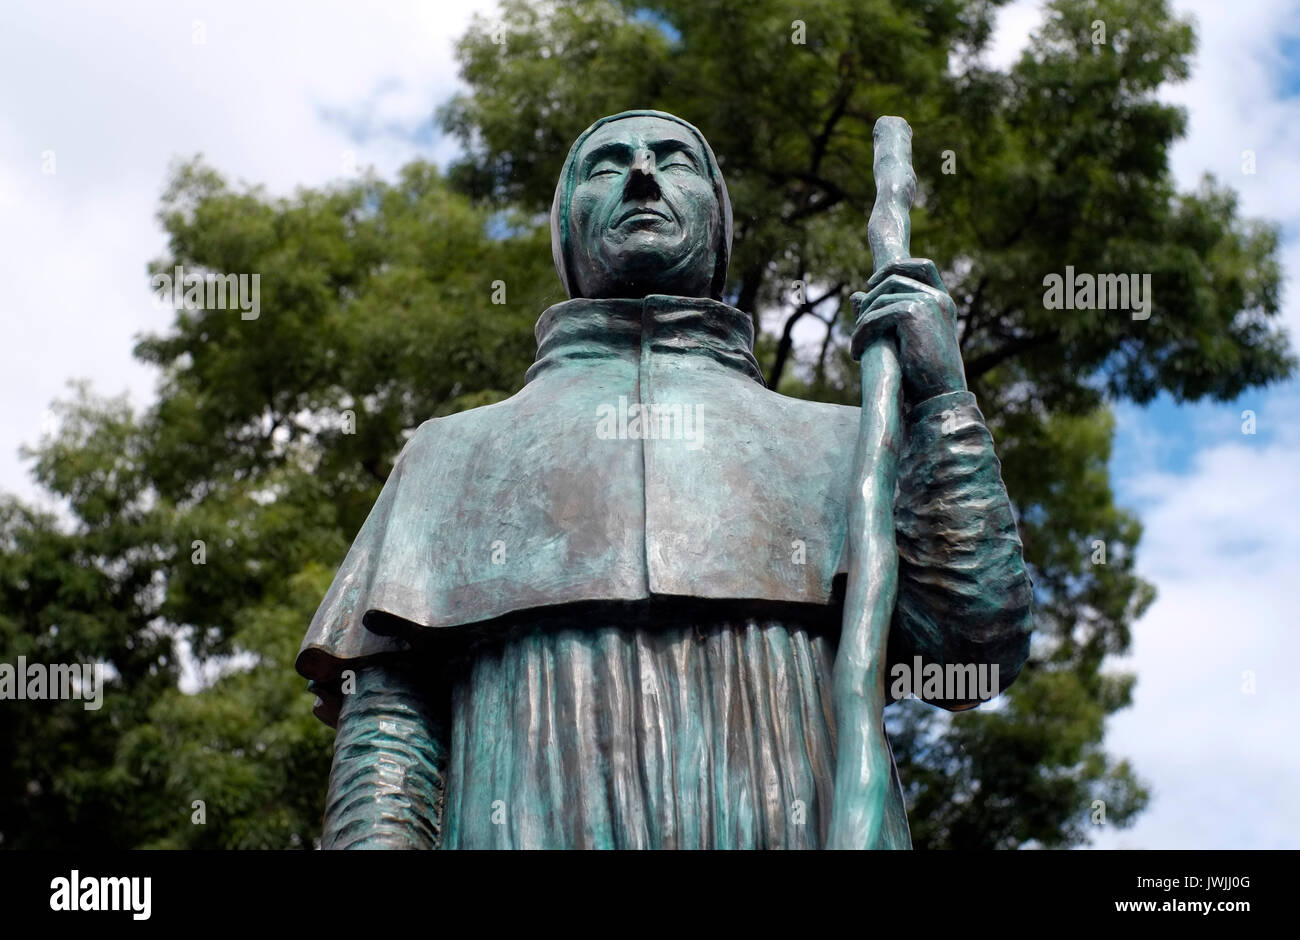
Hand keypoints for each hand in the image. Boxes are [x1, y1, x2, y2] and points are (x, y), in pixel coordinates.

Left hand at [850, 258, 966, 403]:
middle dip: (869, 300)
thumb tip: (853, 294)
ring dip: (862, 321)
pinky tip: (857, 353)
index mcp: (943, 303)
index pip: (923, 266)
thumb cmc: (924, 375)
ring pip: (879, 297)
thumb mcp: (903, 339)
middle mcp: (939, 298)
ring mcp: (928, 302)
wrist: (940, 397)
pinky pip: (875, 316)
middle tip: (858, 328)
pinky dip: (860, 333)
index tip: (871, 284)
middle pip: (893, 279)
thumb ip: (884, 313)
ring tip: (857, 345)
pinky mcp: (912, 313)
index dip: (896, 267)